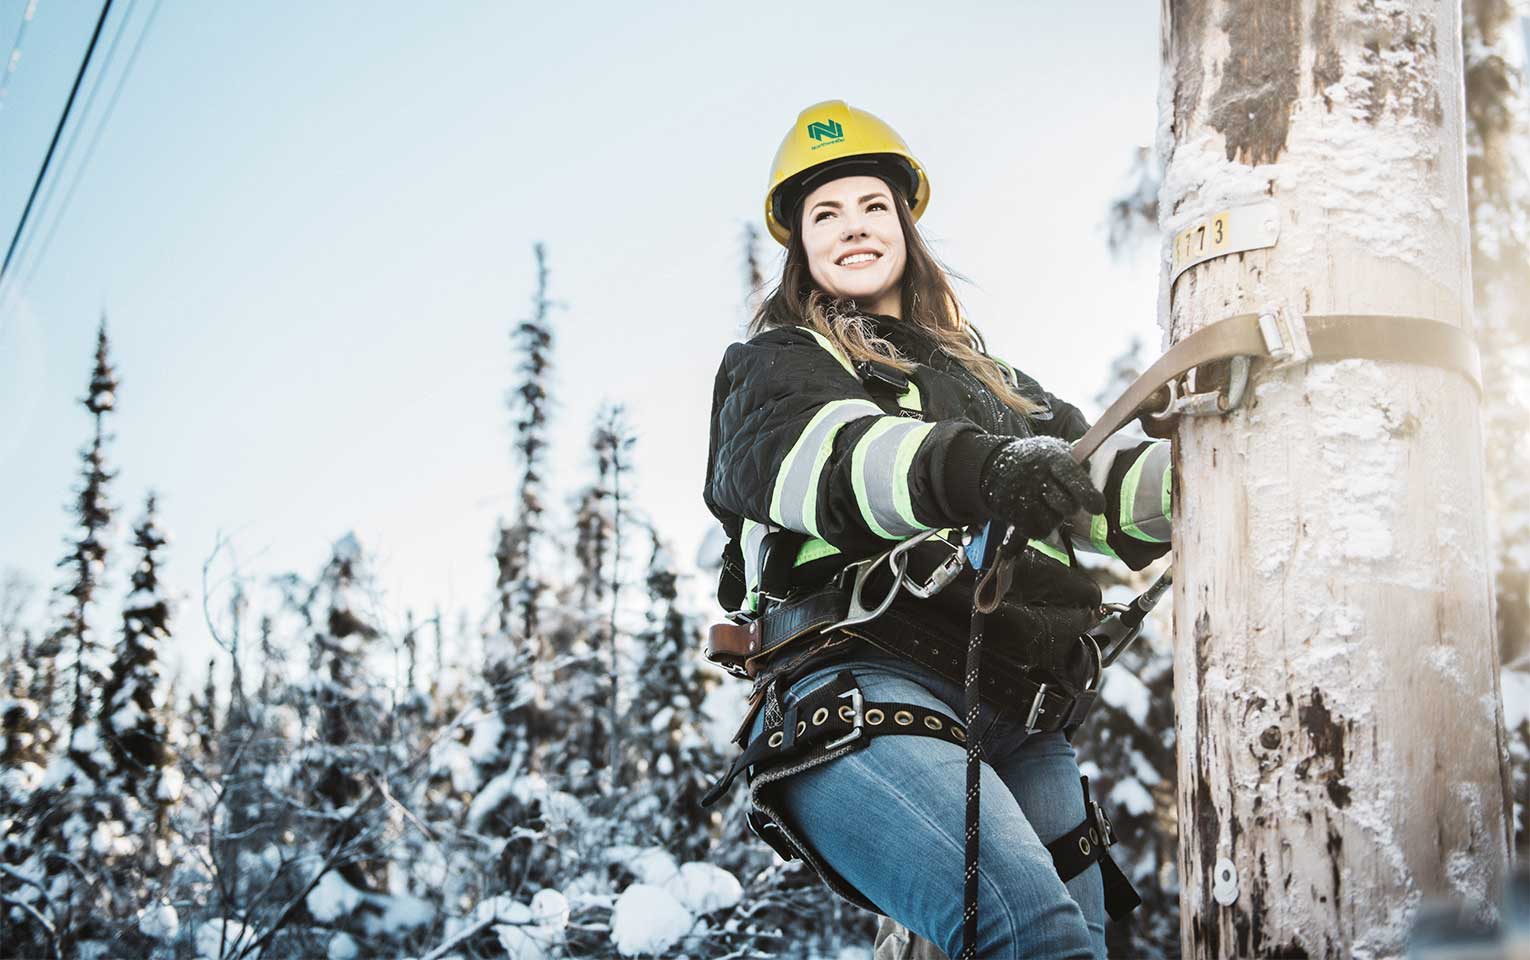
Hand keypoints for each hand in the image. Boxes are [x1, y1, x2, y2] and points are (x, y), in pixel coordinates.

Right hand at [978, 436, 1105, 539]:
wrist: (995, 465)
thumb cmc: (1035, 460)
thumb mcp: (1055, 450)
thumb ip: (1077, 464)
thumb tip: (1092, 483)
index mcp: (1052, 458)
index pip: (1074, 476)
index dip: (1088, 495)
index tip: (1097, 508)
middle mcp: (1036, 475)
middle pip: (1067, 506)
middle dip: (1069, 507)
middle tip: (1060, 498)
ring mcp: (1022, 495)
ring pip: (1053, 522)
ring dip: (1053, 518)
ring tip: (1044, 505)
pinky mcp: (1011, 512)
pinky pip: (1037, 532)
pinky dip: (1040, 528)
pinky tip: (1034, 514)